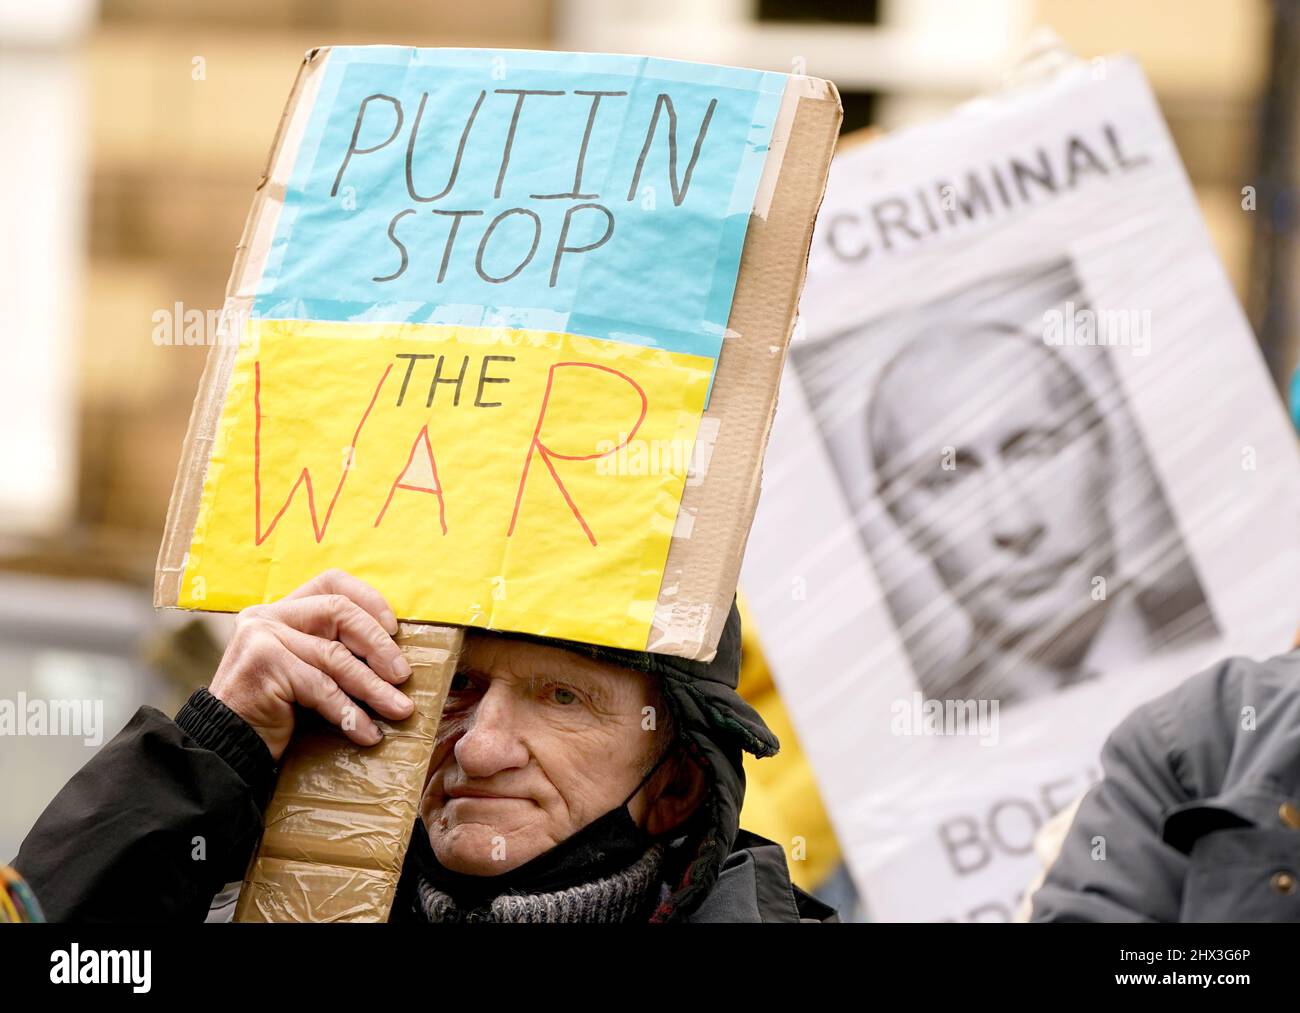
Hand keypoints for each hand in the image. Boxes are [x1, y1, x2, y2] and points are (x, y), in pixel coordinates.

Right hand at [209, 569, 414, 761]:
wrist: (224, 747)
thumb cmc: (272, 711)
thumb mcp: (305, 670)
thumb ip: (332, 649)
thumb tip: (393, 654)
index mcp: (279, 610)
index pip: (331, 583)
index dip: (369, 600)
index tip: (394, 629)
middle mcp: (267, 616)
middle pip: (339, 612)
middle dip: (378, 644)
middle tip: (403, 675)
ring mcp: (262, 638)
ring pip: (335, 656)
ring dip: (374, 687)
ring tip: (399, 709)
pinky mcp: (263, 665)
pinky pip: (321, 688)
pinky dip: (349, 713)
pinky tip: (366, 733)